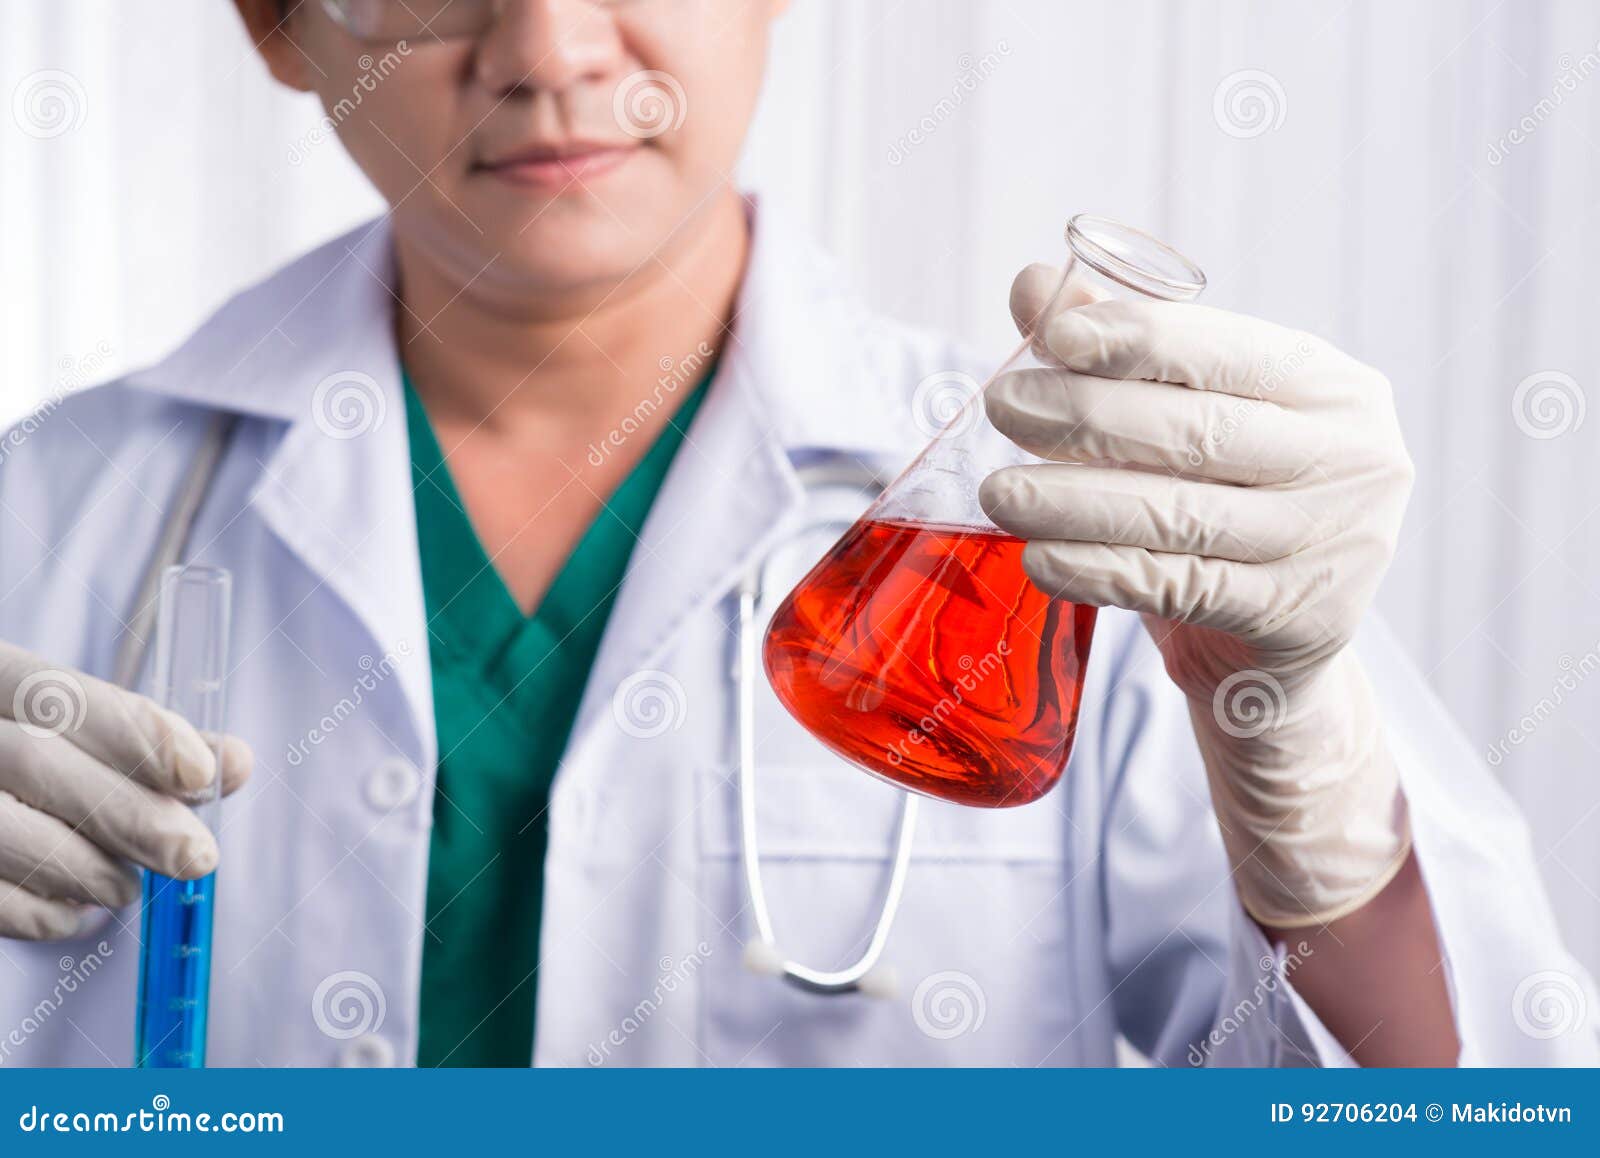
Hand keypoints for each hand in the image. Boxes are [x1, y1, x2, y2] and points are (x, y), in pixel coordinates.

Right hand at [0, 642, 252, 939]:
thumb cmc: (25, 754)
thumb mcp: (73, 729)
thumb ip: (150, 744)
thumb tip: (234, 765)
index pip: (60, 692)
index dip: (136, 734)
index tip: (201, 775)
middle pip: (35, 761)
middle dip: (128, 814)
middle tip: (196, 856)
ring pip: (1, 829)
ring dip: (85, 868)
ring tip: (127, 888)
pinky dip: (37, 911)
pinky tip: (75, 913)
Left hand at [980, 266, 1414, 925]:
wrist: (1275, 647)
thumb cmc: (1224, 505)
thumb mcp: (1189, 422)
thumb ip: (1119, 351)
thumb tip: (1033, 285)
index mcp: (1332, 388)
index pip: (1225, 352)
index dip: (1136, 340)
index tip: (1053, 336)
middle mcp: (1352, 460)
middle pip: (1197, 431)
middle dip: (1085, 416)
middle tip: (1002, 406)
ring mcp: (1335, 544)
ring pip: (1179, 514)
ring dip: (1074, 501)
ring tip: (998, 493)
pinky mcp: (1300, 621)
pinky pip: (1177, 588)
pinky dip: (1098, 571)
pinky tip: (1039, 558)